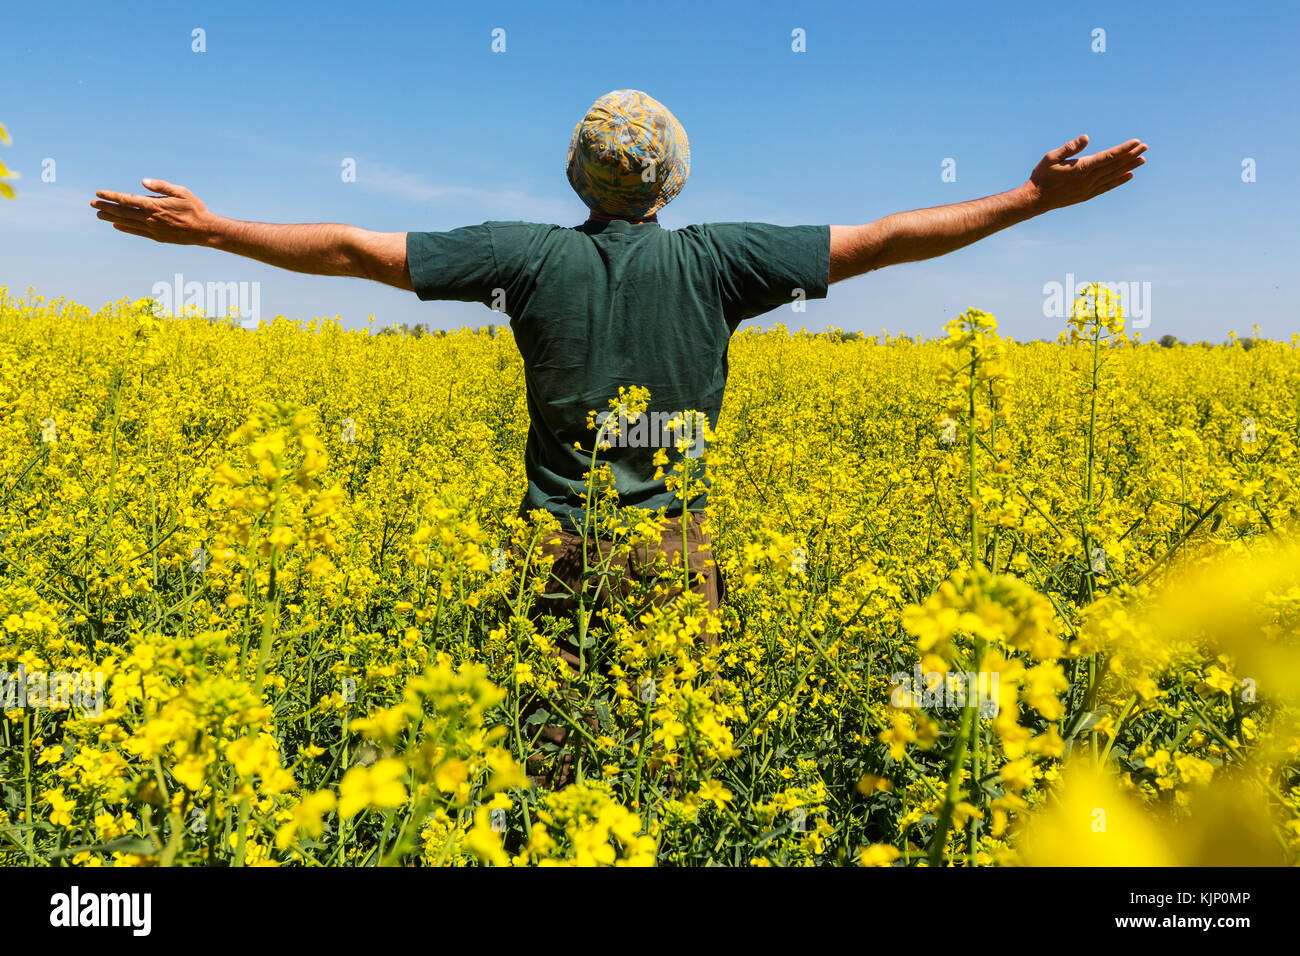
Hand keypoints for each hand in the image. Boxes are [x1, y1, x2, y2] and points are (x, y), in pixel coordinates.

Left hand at [91, 179, 219, 244]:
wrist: (205, 230)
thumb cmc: (194, 208)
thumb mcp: (181, 191)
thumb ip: (161, 186)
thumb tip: (142, 181)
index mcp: (154, 205)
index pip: (127, 199)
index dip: (112, 196)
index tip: (99, 193)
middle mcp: (150, 218)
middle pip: (123, 212)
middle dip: (106, 207)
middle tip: (92, 204)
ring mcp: (153, 229)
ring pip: (127, 222)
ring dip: (111, 218)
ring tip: (98, 214)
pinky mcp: (157, 237)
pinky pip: (137, 232)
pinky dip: (125, 228)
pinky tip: (116, 225)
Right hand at [1024, 135, 1147, 211]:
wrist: (1035, 199)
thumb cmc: (1042, 175)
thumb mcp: (1052, 157)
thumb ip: (1070, 148)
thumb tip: (1086, 138)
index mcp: (1082, 168)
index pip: (1108, 156)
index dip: (1124, 149)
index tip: (1136, 142)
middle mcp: (1089, 179)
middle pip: (1114, 165)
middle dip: (1131, 155)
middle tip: (1145, 147)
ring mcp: (1089, 188)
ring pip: (1113, 175)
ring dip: (1129, 167)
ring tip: (1142, 159)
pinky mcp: (1087, 195)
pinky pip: (1107, 186)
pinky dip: (1119, 180)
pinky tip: (1128, 175)